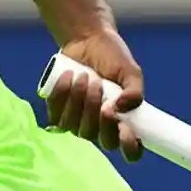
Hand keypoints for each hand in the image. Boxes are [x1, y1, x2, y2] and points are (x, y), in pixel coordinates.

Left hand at [46, 28, 144, 162]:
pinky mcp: (59, 112)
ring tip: (84, 77)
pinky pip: (56, 115)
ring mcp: (79, 123)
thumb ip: (134, 91)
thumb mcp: (130, 71)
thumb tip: (122, 108)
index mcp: (124, 122)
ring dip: (79, 102)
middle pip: (101, 141)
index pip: (130, 151)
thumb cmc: (112, 58)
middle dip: (97, 114)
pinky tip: (69, 76)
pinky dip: (62, 95)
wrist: (87, 39)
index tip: (125, 128)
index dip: (129, 147)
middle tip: (98, 86)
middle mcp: (102, 128)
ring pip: (77, 129)